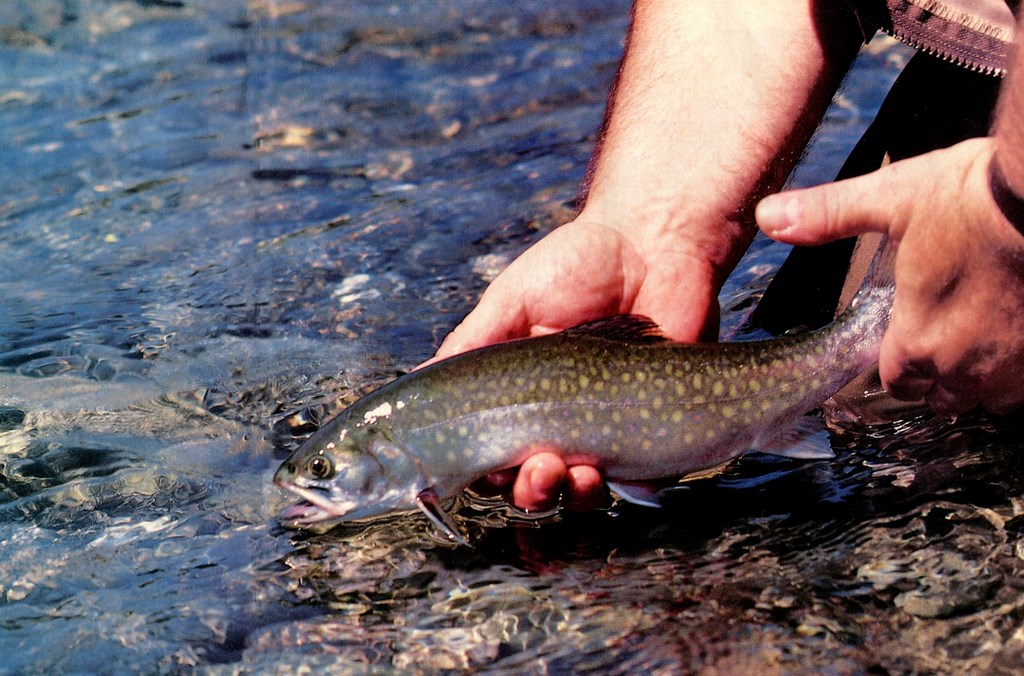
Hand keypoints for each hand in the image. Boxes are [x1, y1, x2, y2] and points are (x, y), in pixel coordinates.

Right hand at [428, 216, 725, 510]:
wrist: (656, 242)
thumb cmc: (579, 264)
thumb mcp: (512, 301)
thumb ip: (471, 345)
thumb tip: (417, 383)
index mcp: (521, 394)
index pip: (492, 453)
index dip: (483, 472)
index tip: (482, 471)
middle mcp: (561, 419)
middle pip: (533, 482)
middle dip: (528, 490)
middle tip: (535, 469)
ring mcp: (608, 428)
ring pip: (580, 490)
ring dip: (567, 494)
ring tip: (569, 473)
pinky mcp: (656, 430)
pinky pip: (639, 481)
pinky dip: (623, 489)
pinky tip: (611, 473)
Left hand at [757, 138, 1023, 415]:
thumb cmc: (973, 195)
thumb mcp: (889, 198)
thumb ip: (827, 216)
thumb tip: (767, 216)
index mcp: (917, 340)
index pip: (898, 382)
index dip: (898, 365)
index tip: (903, 340)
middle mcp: (966, 366)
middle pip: (945, 397)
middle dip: (939, 378)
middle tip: (942, 338)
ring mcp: (1015, 365)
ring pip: (992, 395)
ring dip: (983, 375)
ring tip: (981, 337)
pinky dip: (1019, 363)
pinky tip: (1016, 331)